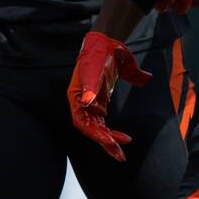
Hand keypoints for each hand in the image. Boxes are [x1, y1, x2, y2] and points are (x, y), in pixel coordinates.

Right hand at [67, 31, 150, 161]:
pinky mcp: (100, 102)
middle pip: (91, 128)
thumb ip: (91, 86)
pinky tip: (121, 139)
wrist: (106, 43)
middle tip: (120, 155)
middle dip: (105, 142)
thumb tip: (87, 103)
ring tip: (122, 154)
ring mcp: (91, 103)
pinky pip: (104, 123)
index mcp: (76, 97)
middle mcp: (82, 103)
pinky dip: (111, 131)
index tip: (110, 140)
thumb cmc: (98, 55)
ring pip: (98, 128)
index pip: (82, 122)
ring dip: (109, 140)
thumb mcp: (94, 69)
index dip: (95, 133)